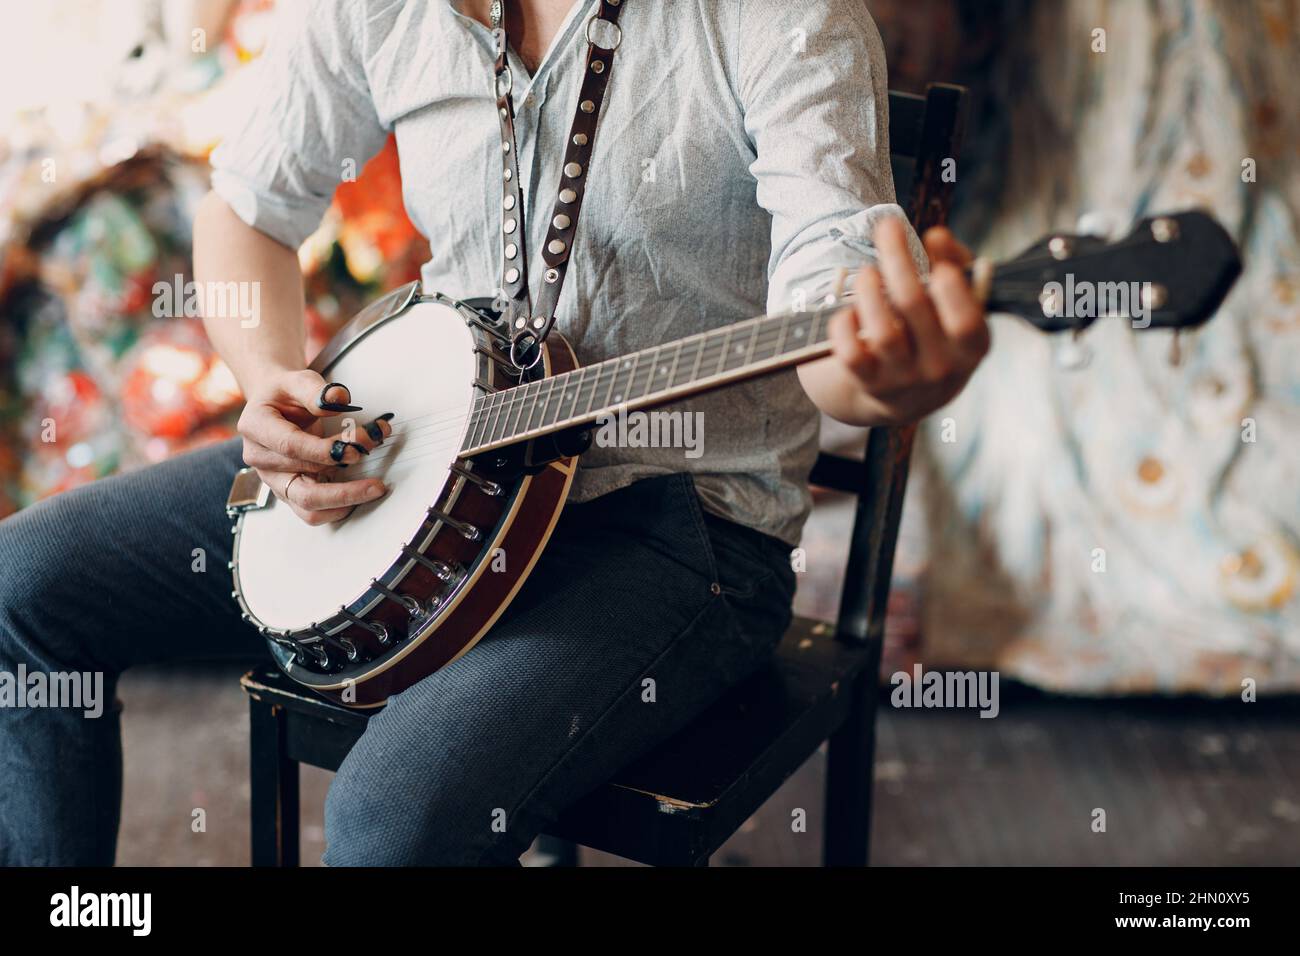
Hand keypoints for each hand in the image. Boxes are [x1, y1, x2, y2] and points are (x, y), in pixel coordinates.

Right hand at [237, 368, 392, 525]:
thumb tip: (338, 399)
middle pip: (301, 484)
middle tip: (373, 464)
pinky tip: (361, 494)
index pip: (290, 446)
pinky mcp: (288, 492)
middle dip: (344, 478)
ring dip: (345, 500)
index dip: (324, 450)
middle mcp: (260, 459)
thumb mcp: (298, 380)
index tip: (356, 447)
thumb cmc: (286, 394)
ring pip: (308, 506)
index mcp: (255, 427)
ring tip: (374, 488)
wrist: (275, 406)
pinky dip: (339, 508)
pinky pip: (312, 512)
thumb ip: (316, 390)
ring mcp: (273, 480)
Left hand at [823, 217, 989, 425]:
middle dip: (897, 256)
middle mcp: (940, 368)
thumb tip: (939, 237)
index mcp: (971, 347)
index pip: (964, 320)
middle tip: (887, 226)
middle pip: (913, 304)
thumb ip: (957, 266)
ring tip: (867, 272)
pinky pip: (850, 354)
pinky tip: (849, 311)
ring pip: (882, 331)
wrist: (910, 398)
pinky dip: (844, 326)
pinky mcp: (870, 385)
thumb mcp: (961, 307)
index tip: (933, 238)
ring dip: (869, 290)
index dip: (949, 281)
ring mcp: (904, 380)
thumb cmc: (937, 335)